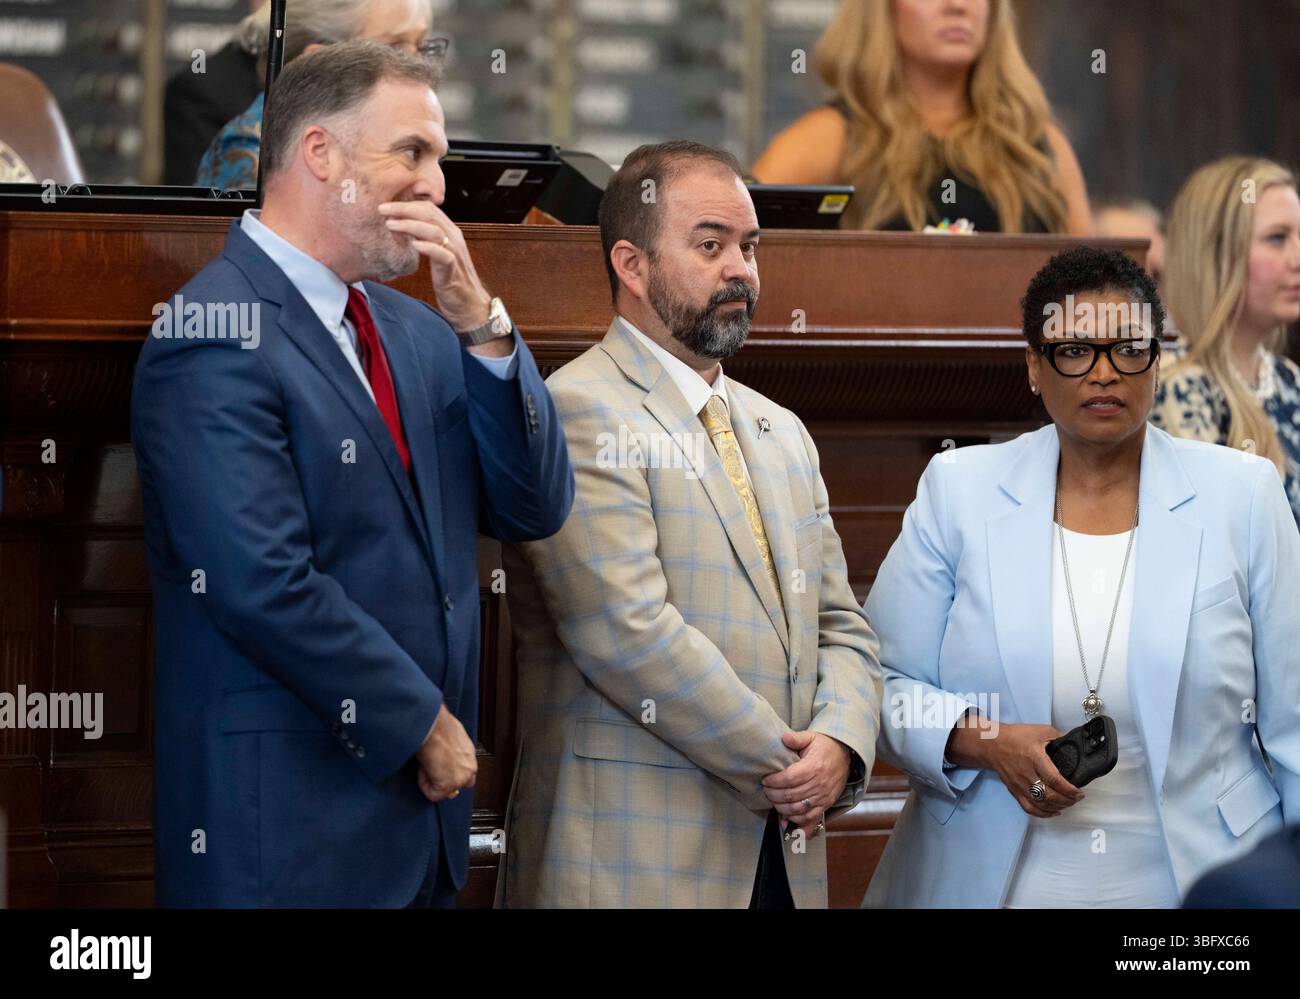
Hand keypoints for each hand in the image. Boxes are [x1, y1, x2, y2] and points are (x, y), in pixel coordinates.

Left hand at [378, 201, 491, 331]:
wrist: (469, 305)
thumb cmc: (451, 280)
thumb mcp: (437, 254)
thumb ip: (426, 239)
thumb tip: (404, 229)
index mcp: (449, 232)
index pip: (428, 208)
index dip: (406, 204)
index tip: (386, 206)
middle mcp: (453, 237)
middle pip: (429, 214)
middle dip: (404, 209)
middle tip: (382, 209)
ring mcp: (455, 252)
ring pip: (433, 231)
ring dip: (410, 225)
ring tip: (390, 224)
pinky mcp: (453, 270)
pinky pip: (442, 254)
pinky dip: (427, 247)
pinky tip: (413, 245)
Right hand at [413, 703, 476, 802]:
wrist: (431, 726)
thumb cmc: (437, 724)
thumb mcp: (450, 734)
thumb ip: (451, 748)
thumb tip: (442, 750)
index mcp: (470, 754)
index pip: (466, 772)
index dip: (450, 772)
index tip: (439, 767)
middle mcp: (470, 767)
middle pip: (460, 785)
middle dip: (446, 781)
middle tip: (433, 769)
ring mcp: (460, 779)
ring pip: (445, 791)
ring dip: (433, 781)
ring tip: (427, 763)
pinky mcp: (447, 785)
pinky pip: (432, 794)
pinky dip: (423, 783)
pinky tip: (423, 767)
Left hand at [761, 730, 849, 838]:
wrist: (845, 755)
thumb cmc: (824, 746)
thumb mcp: (811, 737)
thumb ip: (796, 738)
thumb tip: (784, 738)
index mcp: (814, 767)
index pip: (790, 778)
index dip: (774, 782)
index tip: (765, 780)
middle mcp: (820, 784)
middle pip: (791, 795)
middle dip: (774, 795)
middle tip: (766, 791)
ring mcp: (824, 797)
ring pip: (799, 809)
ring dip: (782, 808)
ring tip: (774, 801)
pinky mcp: (826, 805)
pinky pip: (811, 819)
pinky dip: (798, 822)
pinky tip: (786, 819)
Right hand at [971, 722, 1084, 817]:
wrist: (991, 744)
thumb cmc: (1015, 736)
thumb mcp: (1039, 730)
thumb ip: (1058, 736)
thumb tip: (1073, 743)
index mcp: (1034, 758)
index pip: (1054, 779)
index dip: (1069, 789)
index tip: (1079, 792)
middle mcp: (1026, 774)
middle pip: (1049, 796)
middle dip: (1067, 800)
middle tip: (1076, 798)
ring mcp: (1019, 785)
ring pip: (1040, 804)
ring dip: (1057, 807)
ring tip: (1067, 803)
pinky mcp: (1014, 791)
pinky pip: (1029, 808)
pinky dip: (1043, 813)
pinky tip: (1053, 811)